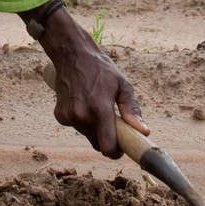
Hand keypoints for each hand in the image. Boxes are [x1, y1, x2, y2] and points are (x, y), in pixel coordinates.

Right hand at [38, 3, 147, 158]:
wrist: (71, 54)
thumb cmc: (100, 68)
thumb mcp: (122, 85)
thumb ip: (131, 110)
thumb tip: (144, 132)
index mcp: (99, 110)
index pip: (107, 147)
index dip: (117, 151)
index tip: (122, 147)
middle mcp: (81, 117)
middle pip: (98, 144)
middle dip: (107, 138)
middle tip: (112, 122)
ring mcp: (68, 117)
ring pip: (87, 135)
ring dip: (95, 127)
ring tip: (96, 104)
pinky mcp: (60, 116)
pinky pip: (76, 126)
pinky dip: (82, 120)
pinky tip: (83, 102)